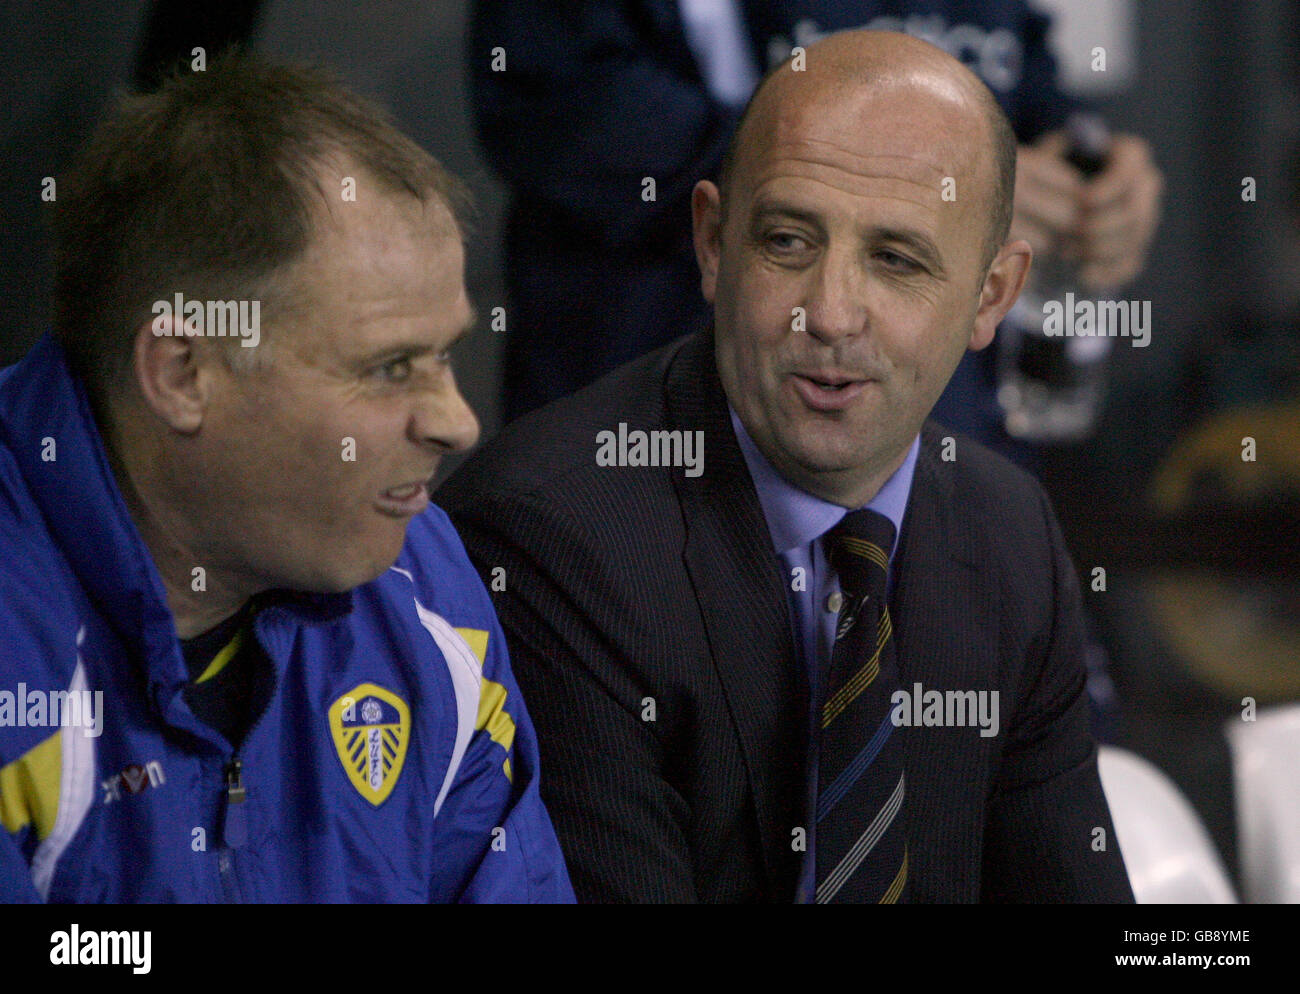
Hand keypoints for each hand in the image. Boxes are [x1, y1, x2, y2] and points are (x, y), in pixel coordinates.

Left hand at [1011, 130, 1163, 292]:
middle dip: (1099, 227)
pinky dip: (1108, 272)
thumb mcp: (1051, 157)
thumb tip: (1039, 180)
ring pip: (1133, 240)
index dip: (1108, 190)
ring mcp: (1145, 218)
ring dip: (1098, 250)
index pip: (1129, 175)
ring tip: (1065, 253)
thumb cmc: (1054, 166)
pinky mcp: (1135, 245)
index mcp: (1131, 157)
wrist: (1067, 188)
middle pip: (1134, 213)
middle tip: (1068, 232)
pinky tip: (1083, 275)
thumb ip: (1050, 163)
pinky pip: (1130, 263)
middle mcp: (1145, 186)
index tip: (1082, 200)